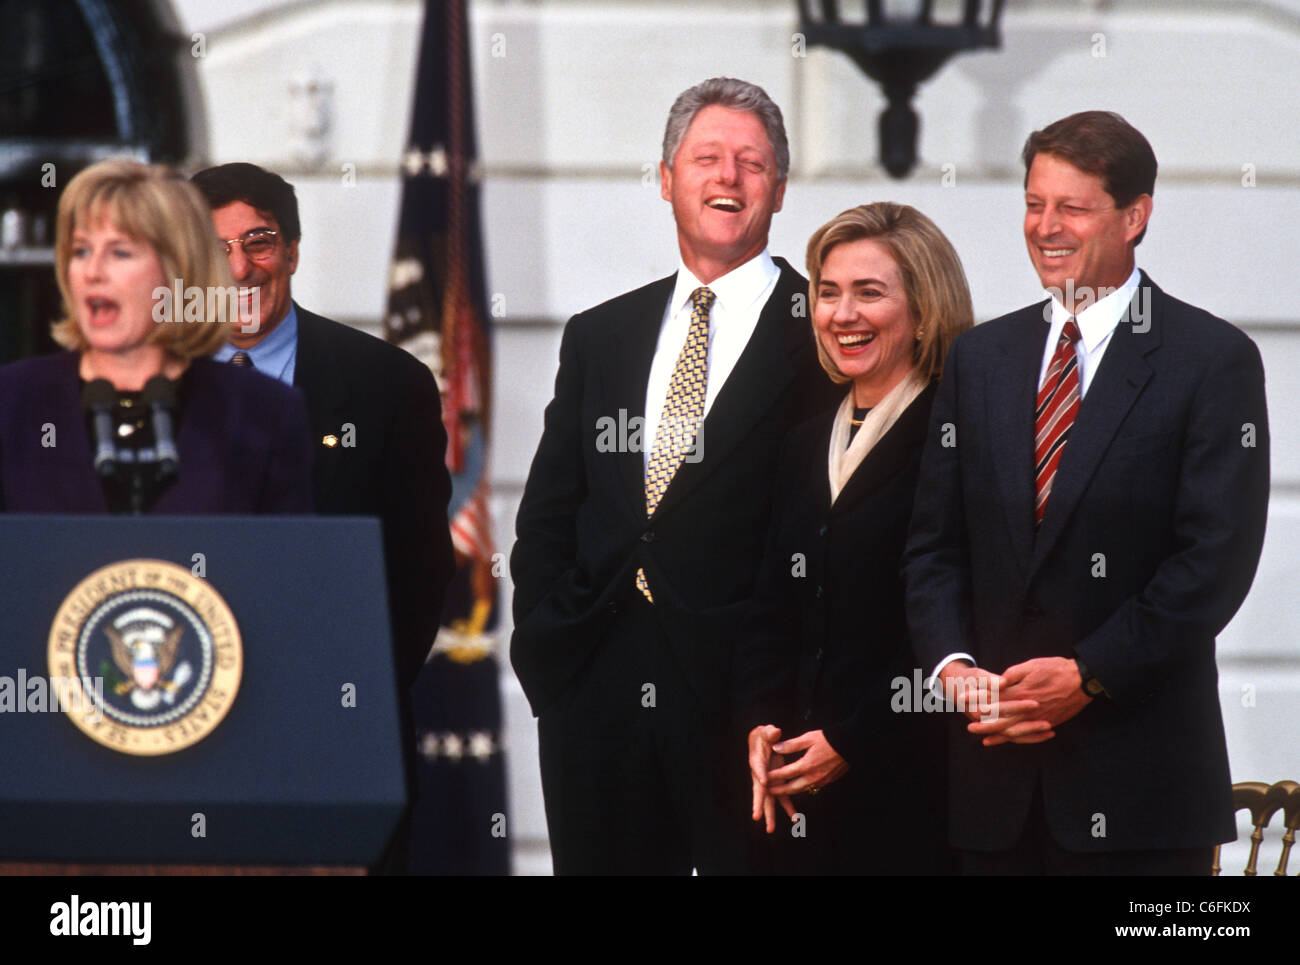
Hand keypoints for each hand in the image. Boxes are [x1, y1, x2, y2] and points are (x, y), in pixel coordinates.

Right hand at [749, 724, 795, 832]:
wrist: (764, 742)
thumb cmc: (764, 736)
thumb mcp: (765, 732)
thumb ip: (770, 733)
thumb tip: (775, 731)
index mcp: (757, 761)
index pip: (758, 767)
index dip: (761, 774)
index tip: (764, 782)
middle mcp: (760, 775)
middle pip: (758, 791)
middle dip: (758, 804)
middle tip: (757, 816)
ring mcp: (769, 782)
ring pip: (769, 800)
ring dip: (770, 814)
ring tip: (770, 829)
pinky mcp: (778, 784)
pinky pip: (783, 798)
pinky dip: (789, 808)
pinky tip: (795, 819)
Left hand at [765, 729, 849, 797]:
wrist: (849, 745)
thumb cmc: (828, 739)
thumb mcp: (808, 738)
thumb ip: (791, 745)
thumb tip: (775, 748)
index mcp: (806, 765)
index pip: (784, 773)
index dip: (772, 776)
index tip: (763, 778)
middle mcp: (812, 776)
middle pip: (791, 788)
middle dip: (778, 790)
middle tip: (767, 792)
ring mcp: (820, 781)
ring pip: (801, 790)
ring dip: (789, 791)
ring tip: (779, 792)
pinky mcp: (827, 781)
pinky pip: (810, 787)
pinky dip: (800, 788)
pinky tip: (796, 786)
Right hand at [939, 660, 1052, 745]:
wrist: (958, 687)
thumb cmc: (970, 679)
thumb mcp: (977, 676)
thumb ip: (990, 680)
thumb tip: (1003, 682)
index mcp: (978, 708)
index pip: (1001, 709)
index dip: (1018, 707)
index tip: (1035, 703)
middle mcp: (984, 721)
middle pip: (1008, 726)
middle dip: (1029, 725)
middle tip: (1048, 722)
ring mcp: (991, 726)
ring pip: (1013, 735)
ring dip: (1031, 734)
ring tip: (1050, 730)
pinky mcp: (998, 727)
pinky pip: (1015, 736)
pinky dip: (1030, 736)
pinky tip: (1046, 734)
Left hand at [972, 657, 1090, 746]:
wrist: (1083, 680)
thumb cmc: (1057, 668)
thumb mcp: (1032, 665)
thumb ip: (1013, 673)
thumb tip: (1000, 681)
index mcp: (1021, 692)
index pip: (994, 698)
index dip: (978, 699)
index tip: (963, 699)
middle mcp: (1028, 709)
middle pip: (1002, 720)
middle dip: (984, 725)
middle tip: (970, 728)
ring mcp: (1039, 718)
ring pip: (1015, 731)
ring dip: (999, 735)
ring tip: (984, 739)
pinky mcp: (1049, 722)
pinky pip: (1031, 734)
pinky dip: (1019, 739)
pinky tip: (1010, 740)